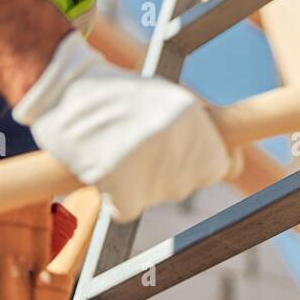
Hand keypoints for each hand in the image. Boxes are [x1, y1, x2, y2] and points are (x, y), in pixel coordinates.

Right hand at [12, 32, 229, 221]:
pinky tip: (105, 168)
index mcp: (192, 117)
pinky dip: (116, 197)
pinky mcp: (120, 186)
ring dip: (141, 182)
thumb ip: (199, 130)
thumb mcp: (168, 99)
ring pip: (158, 196)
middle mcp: (177, 141)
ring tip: (119, 149)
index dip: (206, 166)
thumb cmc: (118, 95)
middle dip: (168, 172)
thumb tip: (234, 165)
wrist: (65, 91)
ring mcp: (149, 165)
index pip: (222, 167)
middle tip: (140, 148)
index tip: (191, 158)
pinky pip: (128, 209)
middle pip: (186, 184)